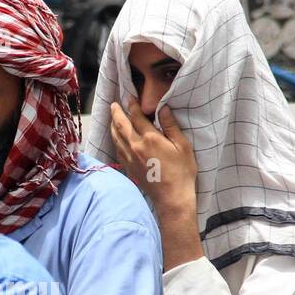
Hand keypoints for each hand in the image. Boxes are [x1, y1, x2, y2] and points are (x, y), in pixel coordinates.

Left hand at [108, 101, 196, 215]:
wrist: (172, 198)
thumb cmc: (181, 172)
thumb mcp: (182, 145)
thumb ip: (171, 125)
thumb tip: (163, 108)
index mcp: (149, 138)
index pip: (136, 116)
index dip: (132, 105)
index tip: (129, 97)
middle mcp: (135, 146)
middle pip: (120, 125)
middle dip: (116, 113)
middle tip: (114, 104)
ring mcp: (130, 158)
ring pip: (116, 137)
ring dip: (113, 125)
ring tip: (113, 118)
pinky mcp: (128, 168)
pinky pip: (117, 149)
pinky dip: (115, 140)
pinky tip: (117, 138)